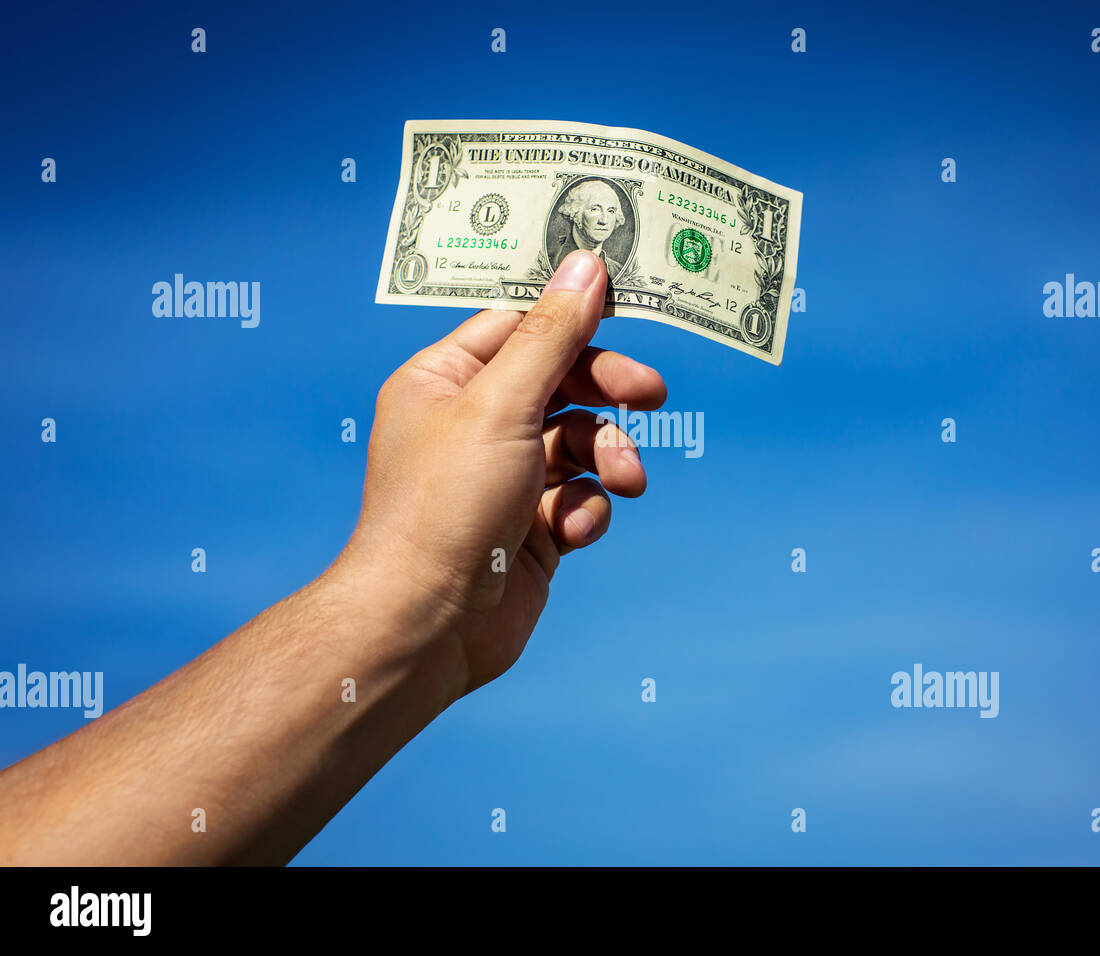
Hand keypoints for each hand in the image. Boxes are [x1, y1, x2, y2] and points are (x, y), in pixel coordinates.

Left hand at [334, 250, 666, 703]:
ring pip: (579, 443)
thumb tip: (587, 263)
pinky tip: (575, 531)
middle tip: (651, 394)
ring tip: (625, 480)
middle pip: (559, 382)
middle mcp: (471, 423)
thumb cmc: (446, 507)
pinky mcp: (531, 528)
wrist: (429, 624)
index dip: (572, 316)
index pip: (518, 326)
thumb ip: (553, 335)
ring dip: (609, 457)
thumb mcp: (504, 404)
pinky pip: (579, 498)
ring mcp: (503, 478)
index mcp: (444, 381)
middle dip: (606, 391)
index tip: (628, 306)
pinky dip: (587, 510)